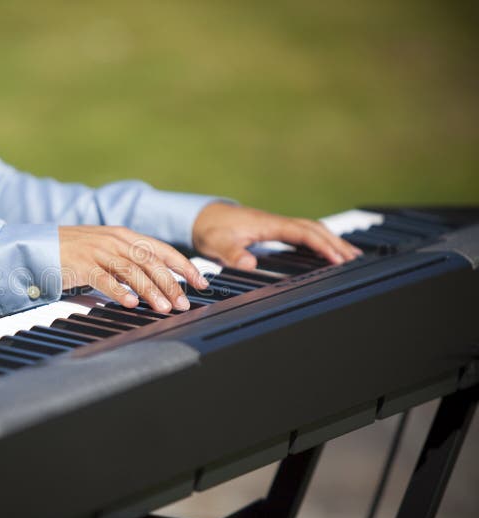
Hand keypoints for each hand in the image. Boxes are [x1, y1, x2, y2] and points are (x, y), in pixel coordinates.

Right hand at [59, 226, 208, 311]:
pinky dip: (119, 291)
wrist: (39, 245)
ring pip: (132, 270)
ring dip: (150, 290)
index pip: (162, 250)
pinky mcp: (81, 264)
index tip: (201, 284)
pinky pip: (104, 278)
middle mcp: (115, 240)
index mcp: (125, 236)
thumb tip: (160, 282)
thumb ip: (131, 261)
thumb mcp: (108, 250)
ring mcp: (98, 251)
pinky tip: (130, 304)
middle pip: (151, 261)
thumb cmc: (76, 252)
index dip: (184, 266)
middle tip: (183, 303)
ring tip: (163, 308)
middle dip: (171, 283)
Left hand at [192, 203, 360, 268]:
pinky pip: (302, 233)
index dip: (322, 245)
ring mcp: (276, 225)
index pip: (302, 232)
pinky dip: (318, 241)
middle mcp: (276, 222)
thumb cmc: (209, 229)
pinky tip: (325, 251)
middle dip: (336, 243)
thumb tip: (249, 263)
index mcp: (268, 224)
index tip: (337, 258)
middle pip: (314, 229)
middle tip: (355, 260)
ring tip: (350, 256)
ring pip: (311, 230)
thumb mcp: (216, 244)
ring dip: (331, 241)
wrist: (199, 217)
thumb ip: (232, 253)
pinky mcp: (273, 229)